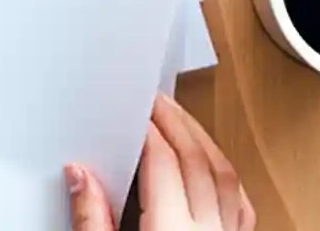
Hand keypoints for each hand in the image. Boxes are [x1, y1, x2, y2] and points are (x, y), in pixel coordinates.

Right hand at [65, 94, 254, 230]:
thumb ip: (91, 219)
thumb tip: (79, 176)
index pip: (162, 163)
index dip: (148, 131)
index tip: (134, 112)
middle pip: (197, 160)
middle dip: (176, 122)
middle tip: (156, 100)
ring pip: (225, 175)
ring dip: (203, 140)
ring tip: (181, 120)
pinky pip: (241, 201)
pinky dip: (225, 174)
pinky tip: (212, 163)